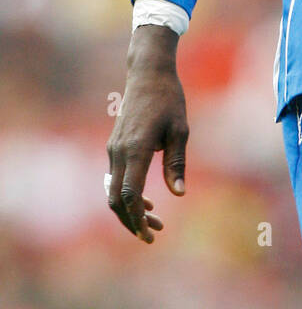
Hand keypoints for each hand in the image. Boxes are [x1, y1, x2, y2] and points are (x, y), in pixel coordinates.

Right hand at [106, 25, 188, 242]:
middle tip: (153, 234)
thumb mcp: (180, 130)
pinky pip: (115, 179)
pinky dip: (126, 195)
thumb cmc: (168, 99)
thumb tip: (179, 193)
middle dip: (131, 221)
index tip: (149, 235)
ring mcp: (113, 149)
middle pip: (116, 199)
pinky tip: (146, 203)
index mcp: (135, 149)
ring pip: (113, 191)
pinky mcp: (114, 146)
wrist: (147, 73)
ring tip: (155, 222)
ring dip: (129, 210)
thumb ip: (177, 162)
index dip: (137, 218)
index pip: (130, 194)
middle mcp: (118, 152)